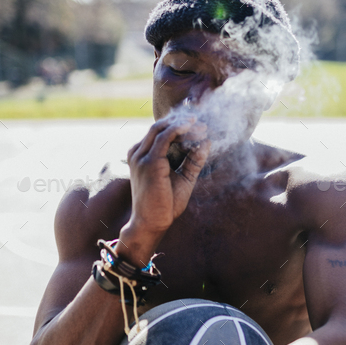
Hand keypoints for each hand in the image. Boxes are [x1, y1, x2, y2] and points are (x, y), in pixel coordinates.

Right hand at [120, 115, 209, 260]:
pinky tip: (192, 128)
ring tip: (201, 126)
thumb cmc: (164, 204)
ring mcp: (141, 156)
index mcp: (142, 155)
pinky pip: (165, 137)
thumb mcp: (183, 177)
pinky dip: (179, 129)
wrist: (151, 223)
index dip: (179, 125)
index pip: (159, 132)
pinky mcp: (149, 161)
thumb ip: (193, 160)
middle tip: (202, 123)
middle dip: (182, 121)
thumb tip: (207, 142)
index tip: (198, 125)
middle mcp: (138, 152)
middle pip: (160, 126)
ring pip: (162, 128)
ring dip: (184, 125)